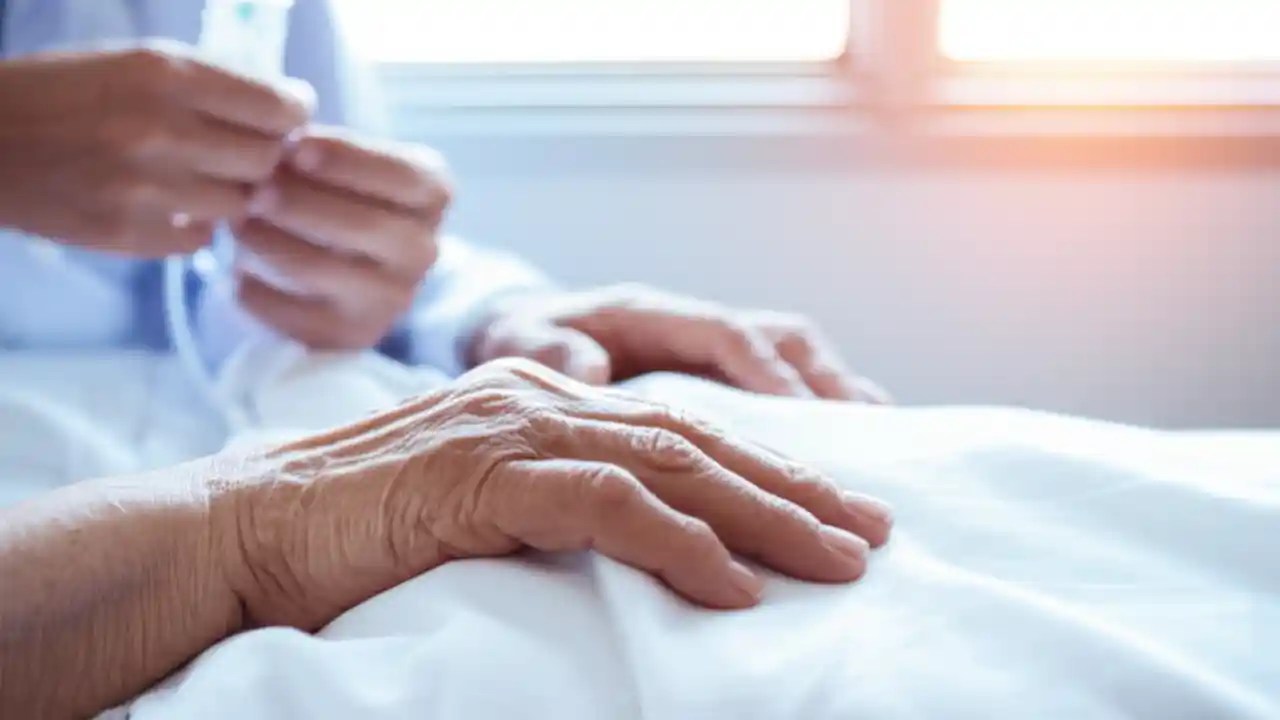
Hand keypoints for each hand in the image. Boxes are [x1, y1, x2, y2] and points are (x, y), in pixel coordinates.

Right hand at [0, 43, 311, 256]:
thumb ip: (212, 85)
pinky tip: (169, 204)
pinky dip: (196, 224)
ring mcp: (145, 190)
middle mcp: (160, 131)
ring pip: (240, 205)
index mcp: (164, 75)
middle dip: (266, 157)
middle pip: (267, 160)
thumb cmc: (64, 94)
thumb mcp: (135, 63)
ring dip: (233, 194)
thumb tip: (291, 109)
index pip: (277, 107)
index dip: (292, 114)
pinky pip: (202, 238)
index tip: (288, 116)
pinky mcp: (129, 235)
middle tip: (245, 151)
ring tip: (201, 176)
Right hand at [216, 359, 892, 627]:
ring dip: (763, 514)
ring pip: (672, 464)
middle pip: (697, 440)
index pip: (678, 431)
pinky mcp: (484, 473)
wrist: (245, 530)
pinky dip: (678, 543)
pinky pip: (609, 505)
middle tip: (871, 531)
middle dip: (793, 487)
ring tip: (837, 559)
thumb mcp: (479, 507)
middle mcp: (541, 399)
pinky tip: (733, 585)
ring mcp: (513, 428)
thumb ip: (553, 505)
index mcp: (544, 403)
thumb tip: (639, 547)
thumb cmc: (359, 532)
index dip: (763, 468)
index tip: (831, 509)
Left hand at [231, 128, 450, 349]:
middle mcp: (423, 250)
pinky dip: (258, 292)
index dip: (349, 160)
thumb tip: (278, 150)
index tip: (296, 147)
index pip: (404, 177)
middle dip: (304, 206)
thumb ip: (315, 149)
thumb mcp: (336, 158)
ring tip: (237, 225)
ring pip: (328, 271)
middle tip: (255, 191)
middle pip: (370, 228)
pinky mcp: (354, 334)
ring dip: (272, 244)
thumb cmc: (328, 189)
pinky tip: (239, 272)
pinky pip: (298, 315)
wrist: (328, 257)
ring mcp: (393, 298)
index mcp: (431, 195)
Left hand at [470, 285, 890, 401]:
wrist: (521, 332)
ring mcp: (711, 346)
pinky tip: (850, 448)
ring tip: (883, 441)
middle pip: (780, 340)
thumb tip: (589, 369)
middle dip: (827, 387)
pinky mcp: (718, 373)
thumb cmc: (523, 339)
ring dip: (838, 393)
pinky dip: (822, 408)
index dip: (765, 370)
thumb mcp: (518, 343)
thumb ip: (548, 352)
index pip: (723, 334)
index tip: (800, 416)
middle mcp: (692, 323)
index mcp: (649, 312)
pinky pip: (784, 382)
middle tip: (869, 439)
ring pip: (795, 357)